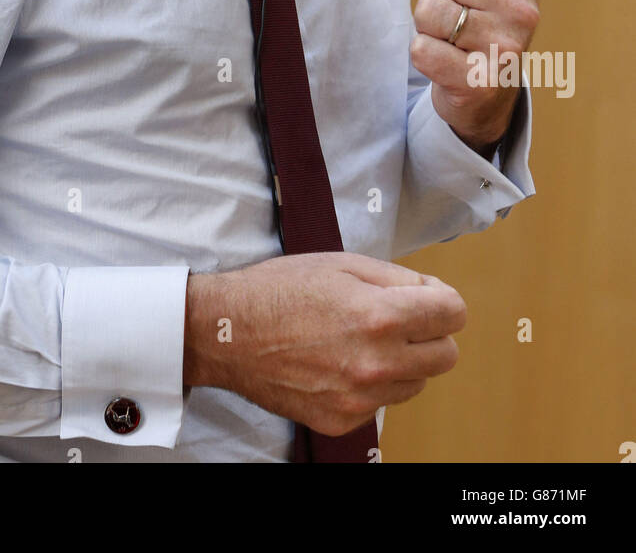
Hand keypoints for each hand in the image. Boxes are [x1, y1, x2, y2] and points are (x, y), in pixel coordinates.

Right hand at [183, 252, 465, 437]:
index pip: (454, 314)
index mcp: (381, 316)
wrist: (228, 332)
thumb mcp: (343, 262)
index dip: (441, 300)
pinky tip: (338, 362)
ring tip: (360, 340)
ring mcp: (360, 398)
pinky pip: (381, 403)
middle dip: (430, 333)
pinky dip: (371, 384)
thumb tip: (433, 296)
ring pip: (416, 382)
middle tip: (397, 318)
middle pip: (447, 356)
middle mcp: (377, 364)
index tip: (423, 297)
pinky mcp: (342, 420)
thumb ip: (397, 279)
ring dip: (402, 361)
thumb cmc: (282, 288)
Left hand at [408, 0, 540, 150]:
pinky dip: (423, 54)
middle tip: (457, 15)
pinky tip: (446, 61)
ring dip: (427, 25)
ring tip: (451, 38)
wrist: (485, 91)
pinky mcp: (483, 83)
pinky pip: (422, 49)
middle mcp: (523, 8)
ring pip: (428, 9)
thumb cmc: (469, 14)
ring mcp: (507, 46)